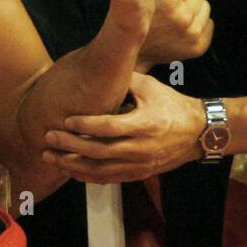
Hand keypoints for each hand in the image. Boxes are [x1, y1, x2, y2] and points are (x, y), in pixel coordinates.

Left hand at [42, 73, 205, 182]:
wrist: (198, 132)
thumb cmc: (171, 104)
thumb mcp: (150, 86)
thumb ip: (123, 80)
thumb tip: (96, 67)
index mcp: (145, 124)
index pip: (110, 127)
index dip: (86, 125)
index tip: (66, 120)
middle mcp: (141, 148)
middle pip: (99, 152)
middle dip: (70, 146)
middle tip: (48, 138)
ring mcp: (139, 165)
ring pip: (100, 170)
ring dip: (72, 165)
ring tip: (49, 157)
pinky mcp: (137, 174)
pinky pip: (107, 179)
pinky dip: (85, 176)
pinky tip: (68, 169)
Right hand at [137, 0, 212, 71]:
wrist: (131, 54)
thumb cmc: (135, 18)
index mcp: (170, 1)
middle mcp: (184, 18)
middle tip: (171, 6)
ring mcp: (192, 35)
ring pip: (205, 7)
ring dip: (194, 10)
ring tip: (176, 18)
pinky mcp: (198, 47)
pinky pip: (209, 24)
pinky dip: (198, 25)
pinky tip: (181, 30)